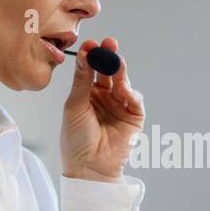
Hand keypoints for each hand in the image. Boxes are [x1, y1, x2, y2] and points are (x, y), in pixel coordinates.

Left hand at [60, 37, 144, 182]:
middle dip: (109, 57)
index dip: (92, 56)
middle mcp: (103, 98)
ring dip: (120, 72)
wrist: (89, 167)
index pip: (91, 70)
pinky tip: (122, 88)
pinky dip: (130, 91)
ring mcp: (119, 106)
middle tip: (109, 43)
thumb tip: (86, 55)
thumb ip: (82, 81)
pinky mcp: (133, 117)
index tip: (91, 43)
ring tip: (116, 63)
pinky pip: (134, 99)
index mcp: (86, 94)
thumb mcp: (74, 106)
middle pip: (108, 72)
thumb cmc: (76, 140)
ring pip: (122, 82)